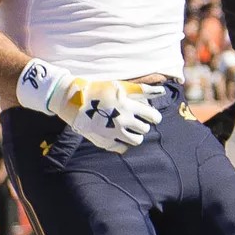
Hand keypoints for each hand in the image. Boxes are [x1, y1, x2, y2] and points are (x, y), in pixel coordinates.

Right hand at [21, 61, 160, 152]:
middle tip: (137, 120)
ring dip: (136, 135)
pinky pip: (122, 149)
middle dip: (143, 124)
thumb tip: (162, 90)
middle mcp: (123, 121)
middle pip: (145, 129)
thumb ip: (142, 90)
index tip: (150, 115)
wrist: (73, 100)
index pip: (154, 117)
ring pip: (136, 141)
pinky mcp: (104, 141)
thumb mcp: (120, 86)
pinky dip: (123, 144)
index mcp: (129, 106)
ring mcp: (113, 133)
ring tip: (129, 129)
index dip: (154, 116)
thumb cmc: (98, 89)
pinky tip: (119, 137)